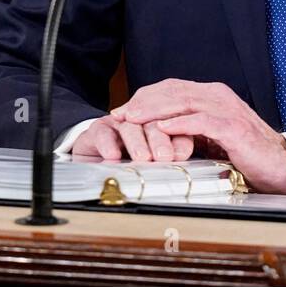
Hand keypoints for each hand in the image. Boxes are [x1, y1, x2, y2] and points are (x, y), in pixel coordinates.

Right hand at [69, 114, 194, 162]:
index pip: (174, 122)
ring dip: (137, 142)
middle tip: (165, 156)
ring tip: (143, 158)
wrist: (98, 167)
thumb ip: (174, 154)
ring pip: (130, 126)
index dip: (179, 135)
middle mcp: (141, 120)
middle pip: (153, 122)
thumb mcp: (157, 162)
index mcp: (162, 123)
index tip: (183, 153)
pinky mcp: (98, 128)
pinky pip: (102, 132)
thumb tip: (187, 158)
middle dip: (160, 139)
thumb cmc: (132, 165)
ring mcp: (120, 122)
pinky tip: (113, 155)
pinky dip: (108, 143)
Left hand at [110, 79, 285, 194]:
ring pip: (183, 102)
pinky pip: (201, 121)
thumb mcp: (212, 138)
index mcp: (213, 96)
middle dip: (143, 102)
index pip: (171, 88)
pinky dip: (179, 123)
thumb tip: (159, 134)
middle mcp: (218, 96)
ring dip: (154, 110)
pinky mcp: (233, 127)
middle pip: (173, 91)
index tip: (123, 111)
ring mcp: (227, 110)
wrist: (281, 167)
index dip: (145, 98)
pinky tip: (161, 128)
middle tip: (120, 114)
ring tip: (132, 118)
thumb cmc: (247, 155)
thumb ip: (190, 130)